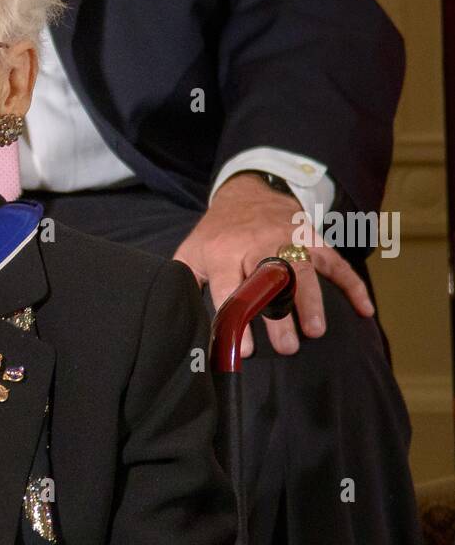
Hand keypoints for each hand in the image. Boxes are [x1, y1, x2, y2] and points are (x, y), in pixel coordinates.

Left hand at [172, 173, 374, 356]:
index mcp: (224, 253)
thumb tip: (180, 321)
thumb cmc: (216, 234)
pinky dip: (352, 285)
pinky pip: (336, 262)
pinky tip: (364, 310)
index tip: (247, 350)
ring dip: (312, 301)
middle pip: (271, 281)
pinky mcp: (313, 239)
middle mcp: (258, 245)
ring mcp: (289, 240)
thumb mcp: (191, 253)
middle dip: (280, 315)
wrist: (247, 193)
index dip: (239, 321)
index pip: (232, 290)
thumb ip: (186, 284)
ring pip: (303, 271)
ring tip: (317, 331)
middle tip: (289, 347)